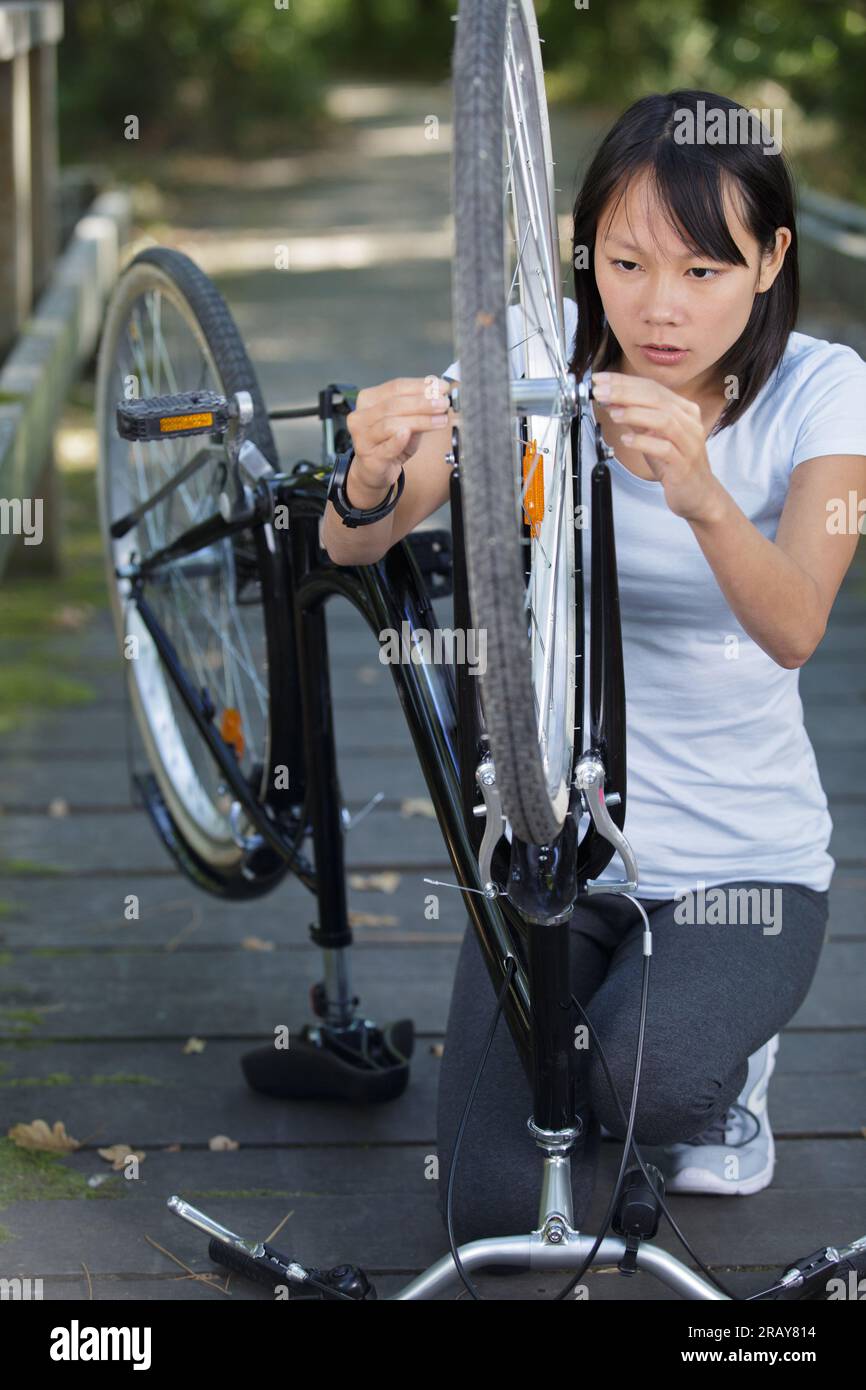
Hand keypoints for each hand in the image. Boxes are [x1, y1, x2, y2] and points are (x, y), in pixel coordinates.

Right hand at [346, 375, 452, 498]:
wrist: (374, 470)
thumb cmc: (390, 442)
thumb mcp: (407, 421)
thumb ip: (419, 409)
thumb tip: (440, 396)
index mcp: (369, 399)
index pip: (396, 387)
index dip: (420, 386)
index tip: (442, 387)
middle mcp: (361, 416)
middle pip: (394, 404)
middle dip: (423, 403)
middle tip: (443, 403)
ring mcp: (362, 437)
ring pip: (391, 424)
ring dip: (419, 420)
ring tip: (440, 420)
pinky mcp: (369, 457)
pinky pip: (385, 447)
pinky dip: (397, 440)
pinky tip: (408, 433)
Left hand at [592, 371, 721, 523]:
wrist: (698, 494)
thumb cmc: (675, 464)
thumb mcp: (653, 436)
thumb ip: (636, 418)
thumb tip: (611, 401)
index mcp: (683, 410)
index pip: (652, 387)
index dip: (624, 381)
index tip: (600, 380)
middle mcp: (689, 422)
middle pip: (657, 398)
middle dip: (625, 392)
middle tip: (601, 391)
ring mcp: (688, 443)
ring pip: (663, 419)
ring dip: (634, 414)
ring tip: (613, 413)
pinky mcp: (683, 464)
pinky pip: (664, 449)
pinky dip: (643, 442)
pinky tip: (627, 440)